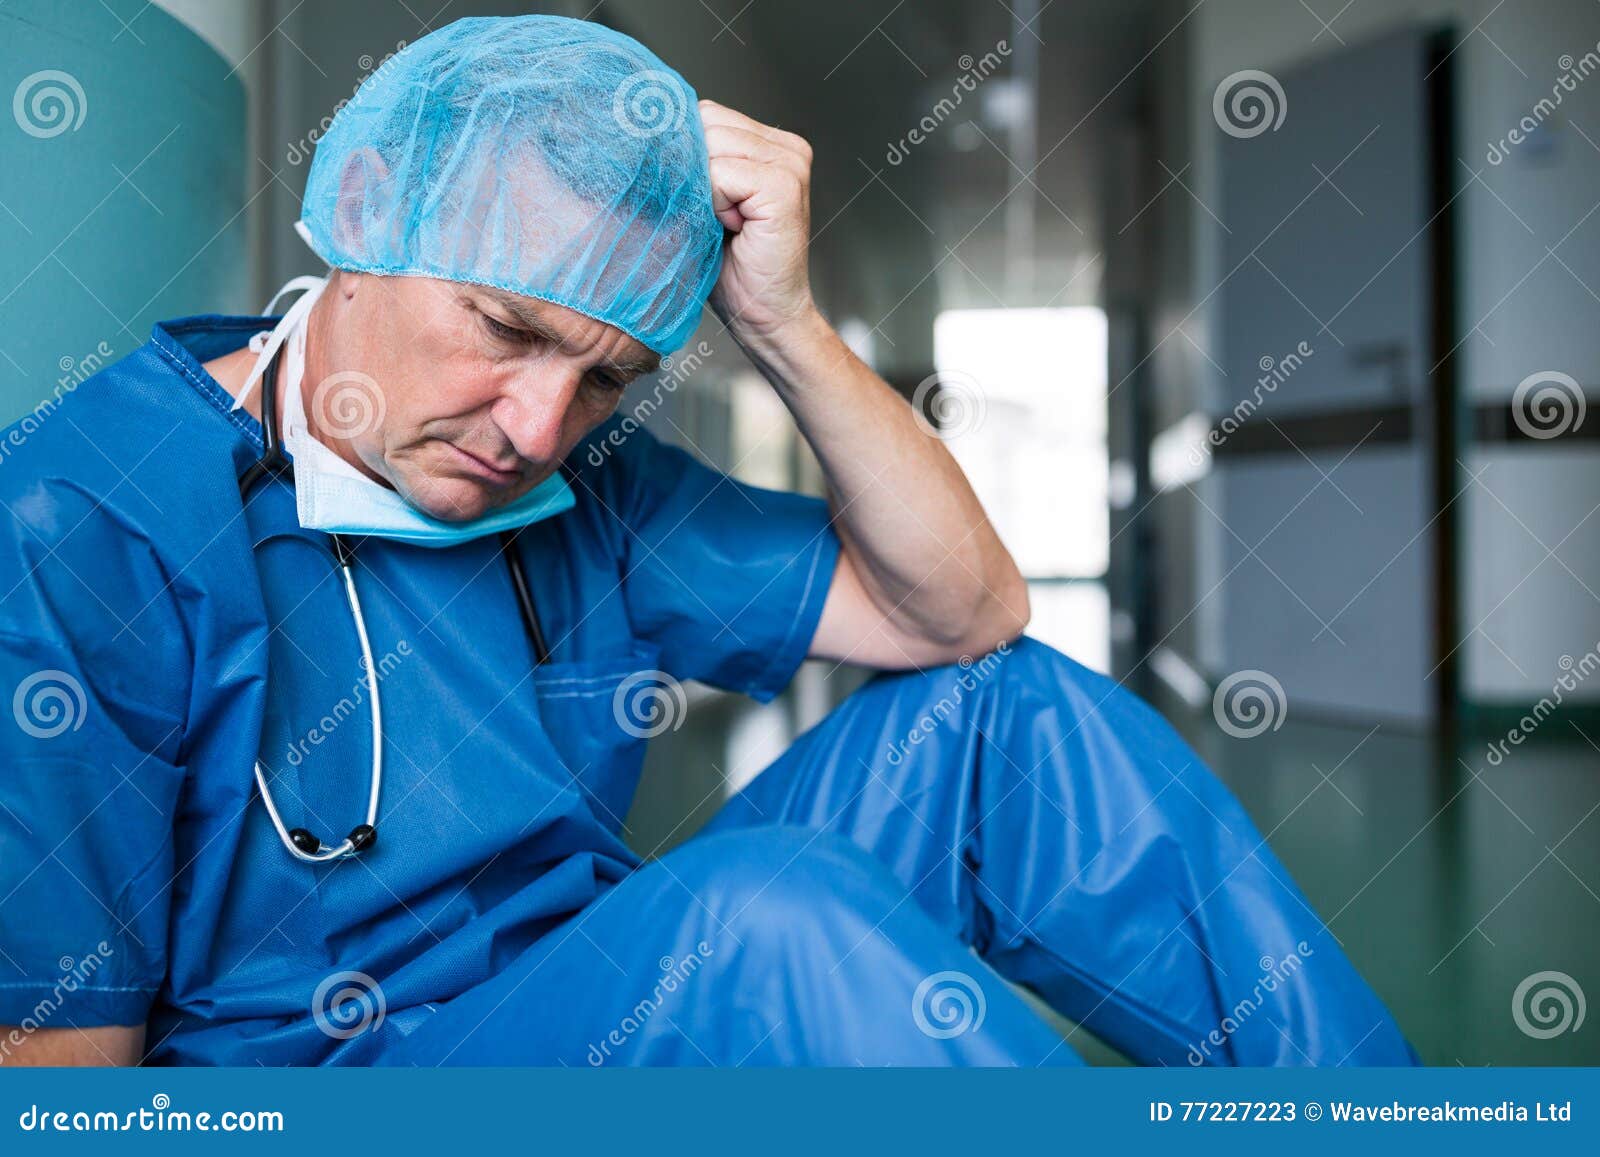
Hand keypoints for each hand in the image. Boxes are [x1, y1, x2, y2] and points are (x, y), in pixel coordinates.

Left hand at [699, 99, 816, 343]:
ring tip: (726, 225)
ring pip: (712, 146)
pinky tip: (733, 229)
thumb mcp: (705, 204)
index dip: (686, 154)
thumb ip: (693, 163)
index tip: (694, 199)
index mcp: (771, 144)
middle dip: (694, 172)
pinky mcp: (785, 186)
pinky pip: (722, 173)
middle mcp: (788, 147)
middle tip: (714, 219)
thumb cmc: (732, 270)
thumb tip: (644, 133)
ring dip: (705, 191)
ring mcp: (791, 164)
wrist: (765, 318)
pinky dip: (714, 204)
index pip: (706, 114)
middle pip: (707, 123)